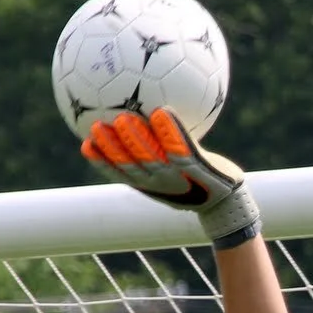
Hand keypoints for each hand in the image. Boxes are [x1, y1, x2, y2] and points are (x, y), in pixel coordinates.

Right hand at [82, 109, 261, 248]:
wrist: (227, 200)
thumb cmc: (196, 181)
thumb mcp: (174, 169)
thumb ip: (156, 148)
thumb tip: (141, 117)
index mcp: (148, 184)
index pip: (118, 173)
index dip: (100, 160)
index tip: (85, 142)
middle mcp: (159, 183)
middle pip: (130, 165)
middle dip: (113, 147)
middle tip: (97, 125)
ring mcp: (178, 178)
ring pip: (152, 159)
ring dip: (136, 140)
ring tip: (123, 118)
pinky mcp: (198, 169)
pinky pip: (182, 149)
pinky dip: (171, 133)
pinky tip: (163, 112)